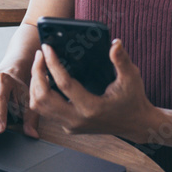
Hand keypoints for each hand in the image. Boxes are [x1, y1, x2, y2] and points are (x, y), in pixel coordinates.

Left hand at [29, 39, 154, 140]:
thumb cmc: (133, 100)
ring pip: (39, 107)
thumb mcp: (131, 78)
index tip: (47, 48)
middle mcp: (77, 119)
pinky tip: (45, 80)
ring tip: (40, 66)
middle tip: (40, 55)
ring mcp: (71, 125)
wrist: (136, 124)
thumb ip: (122, 60)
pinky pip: (46, 112)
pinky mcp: (69, 127)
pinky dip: (40, 95)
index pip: (63, 84)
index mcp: (91, 107)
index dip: (52, 64)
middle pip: (43, 98)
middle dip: (37, 74)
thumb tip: (115, 43)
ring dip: (35, 85)